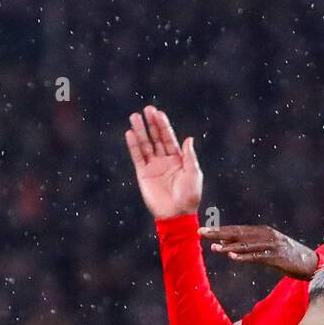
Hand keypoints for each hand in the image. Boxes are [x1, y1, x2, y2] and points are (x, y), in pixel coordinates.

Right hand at [125, 105, 201, 219]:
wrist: (176, 215)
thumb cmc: (189, 197)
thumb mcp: (194, 174)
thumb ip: (189, 156)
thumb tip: (188, 139)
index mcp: (178, 160)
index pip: (169, 138)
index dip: (164, 126)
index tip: (158, 113)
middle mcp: (164, 161)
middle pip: (156, 138)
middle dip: (152, 124)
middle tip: (147, 109)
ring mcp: (153, 167)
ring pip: (145, 145)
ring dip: (140, 131)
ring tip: (135, 116)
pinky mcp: (143, 175)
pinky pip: (137, 157)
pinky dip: (133, 146)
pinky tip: (130, 133)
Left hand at [202, 224, 317, 278]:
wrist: (313, 264)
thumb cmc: (289, 259)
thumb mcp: (267, 251)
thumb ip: (250, 248)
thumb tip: (229, 248)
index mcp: (262, 232)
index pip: (237, 230)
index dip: (219, 230)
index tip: (203, 231)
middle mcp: (266, 235)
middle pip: (238, 233)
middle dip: (218, 233)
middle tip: (201, 233)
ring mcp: (272, 245)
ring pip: (246, 245)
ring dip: (229, 246)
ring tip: (213, 248)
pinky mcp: (277, 256)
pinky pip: (257, 256)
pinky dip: (244, 256)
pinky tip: (232, 256)